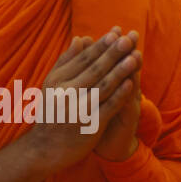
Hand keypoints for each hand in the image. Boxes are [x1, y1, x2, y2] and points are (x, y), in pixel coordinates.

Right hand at [23, 27, 141, 171]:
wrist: (45, 149)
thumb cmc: (51, 112)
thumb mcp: (52, 85)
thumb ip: (66, 61)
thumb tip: (81, 38)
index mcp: (57, 80)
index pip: (83, 59)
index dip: (101, 45)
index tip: (115, 32)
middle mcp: (66, 93)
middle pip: (95, 69)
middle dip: (114, 53)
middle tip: (129, 38)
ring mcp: (78, 110)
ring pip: (104, 86)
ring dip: (121, 70)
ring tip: (135, 57)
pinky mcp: (90, 125)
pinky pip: (108, 106)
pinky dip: (120, 94)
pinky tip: (132, 83)